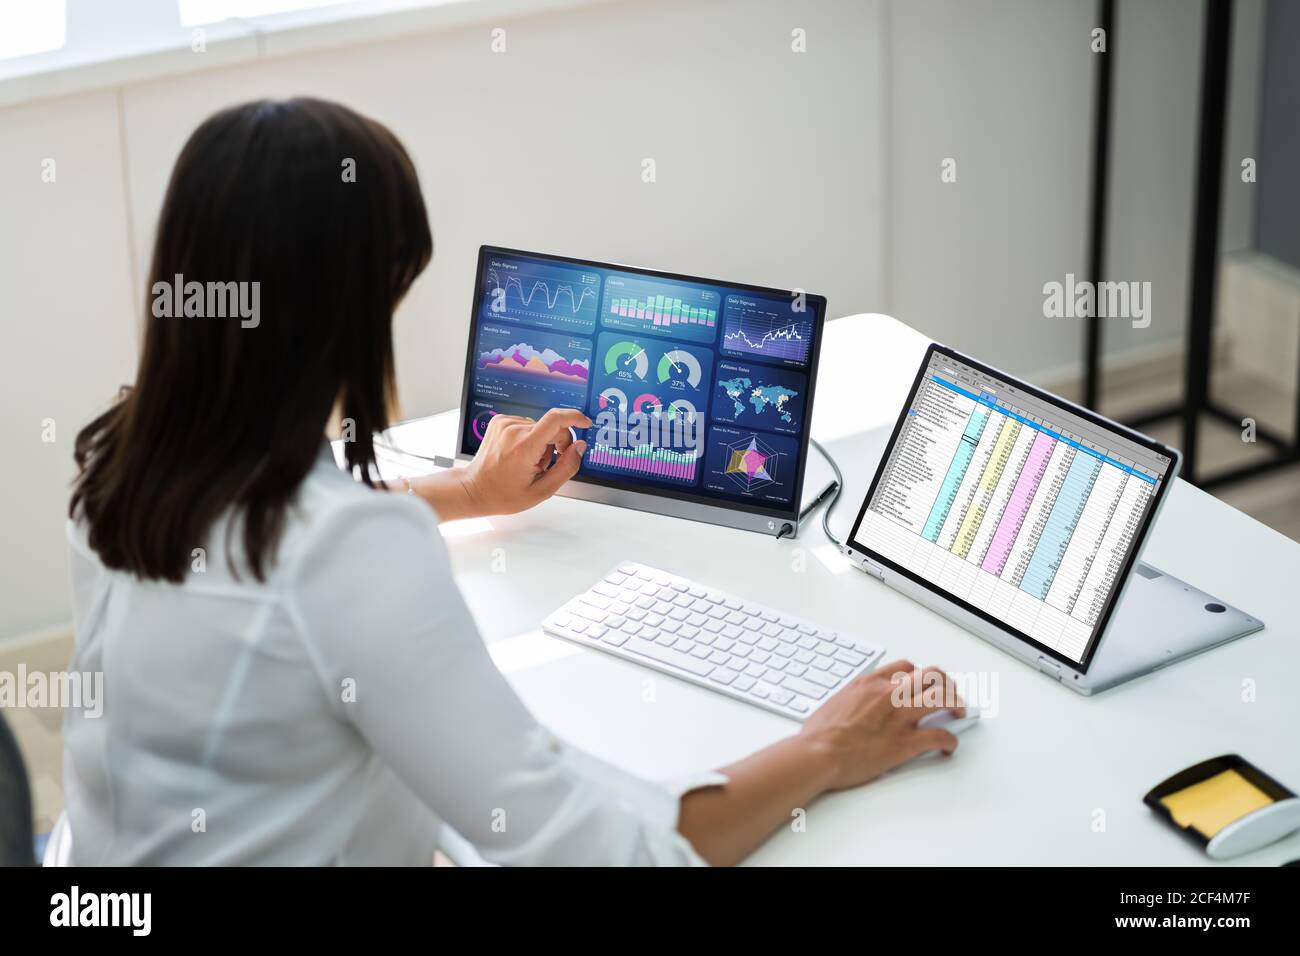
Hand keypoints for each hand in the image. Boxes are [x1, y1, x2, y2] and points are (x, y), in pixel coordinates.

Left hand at [457, 408, 590, 516]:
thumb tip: (580, 447)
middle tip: (547, 465)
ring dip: (542, 443)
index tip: (586, 423)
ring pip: (540, 427)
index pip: (556, 420)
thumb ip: (566, 468)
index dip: (576, 418)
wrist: (474, 489)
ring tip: (529, 463)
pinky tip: (520, 454)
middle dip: (557, 443)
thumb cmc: (504, 494)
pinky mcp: (500, 421)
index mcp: (524, 447)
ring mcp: (505, 423)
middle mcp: (514, 430)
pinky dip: (530, 438)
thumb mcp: (541, 491)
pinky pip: (527, 425)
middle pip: (552, 426)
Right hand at [798, 659, 963, 790]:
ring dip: (956, 704)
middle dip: (945, 683)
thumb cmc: (818, 735)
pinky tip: (948, 747)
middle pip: (930, 675)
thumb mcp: (834, 702)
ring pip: (942, 698)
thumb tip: (855, 705)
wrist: (817, 754)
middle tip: (949, 694)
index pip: (905, 667)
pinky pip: (939, 736)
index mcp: (868, 683)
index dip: (918, 674)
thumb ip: (852, 699)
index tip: (921, 684)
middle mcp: (887, 694)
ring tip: (959, 712)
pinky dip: (950, 741)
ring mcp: (898, 717)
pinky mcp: (905, 742)